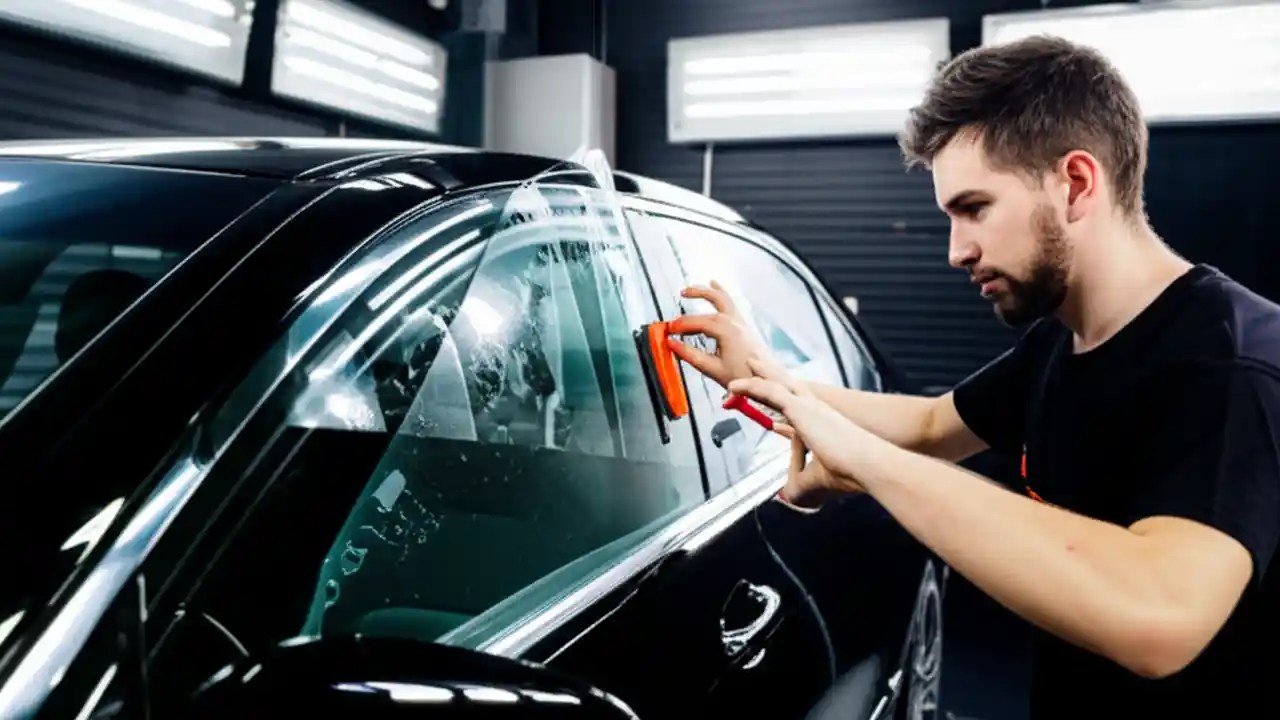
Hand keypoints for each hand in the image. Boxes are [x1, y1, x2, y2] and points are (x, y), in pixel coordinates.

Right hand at [667, 281, 777, 389]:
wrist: (768, 382)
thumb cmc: (743, 377)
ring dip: (708, 290)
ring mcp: (742, 322)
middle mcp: (734, 321)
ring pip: (724, 298)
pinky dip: (722, 294)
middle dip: (696, 294)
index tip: (669, 330)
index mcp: (726, 330)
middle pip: (713, 300)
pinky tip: (716, 288)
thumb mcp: (713, 369)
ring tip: (694, 288)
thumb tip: (672, 345)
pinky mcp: (745, 326)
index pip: (697, 322)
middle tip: (681, 294)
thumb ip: (690, 355)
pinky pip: (732, 303)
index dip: (681, 325)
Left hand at [728, 358, 867, 495]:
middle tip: (757, 368)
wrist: (866, 464)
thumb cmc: (850, 474)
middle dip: (772, 377)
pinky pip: (769, 391)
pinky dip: (750, 387)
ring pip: (777, 383)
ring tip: (745, 368)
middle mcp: (816, 410)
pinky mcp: (800, 408)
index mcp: (823, 424)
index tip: (774, 419)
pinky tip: (734, 388)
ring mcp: (808, 406)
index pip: (799, 413)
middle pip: (788, 387)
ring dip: (760, 376)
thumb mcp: (816, 481)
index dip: (786, 413)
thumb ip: (799, 486)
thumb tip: (785, 496)